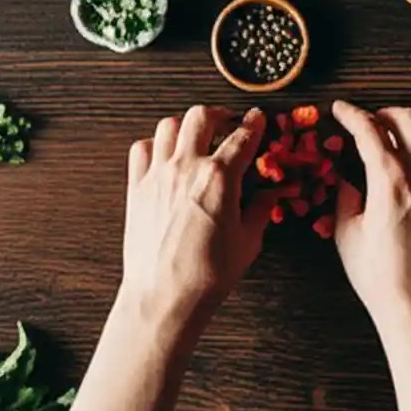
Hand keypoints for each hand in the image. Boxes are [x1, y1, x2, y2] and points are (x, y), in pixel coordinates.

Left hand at [121, 106, 275, 323]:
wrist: (165, 296)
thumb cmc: (207, 274)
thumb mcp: (248, 241)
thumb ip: (261, 209)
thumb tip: (272, 195)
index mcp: (220, 178)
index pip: (243, 136)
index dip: (254, 123)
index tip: (257, 119)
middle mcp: (187, 168)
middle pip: (201, 116)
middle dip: (218, 114)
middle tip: (226, 123)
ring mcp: (158, 175)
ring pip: (168, 125)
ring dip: (185, 126)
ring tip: (195, 137)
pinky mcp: (137, 188)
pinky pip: (141, 149)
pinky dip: (154, 145)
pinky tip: (165, 156)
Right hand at [331, 101, 410, 326]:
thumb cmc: (381, 279)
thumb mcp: (346, 236)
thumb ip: (345, 199)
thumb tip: (347, 180)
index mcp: (389, 182)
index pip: (369, 130)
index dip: (351, 114)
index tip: (340, 109)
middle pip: (407, 118)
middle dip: (383, 113)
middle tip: (369, 122)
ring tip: (400, 134)